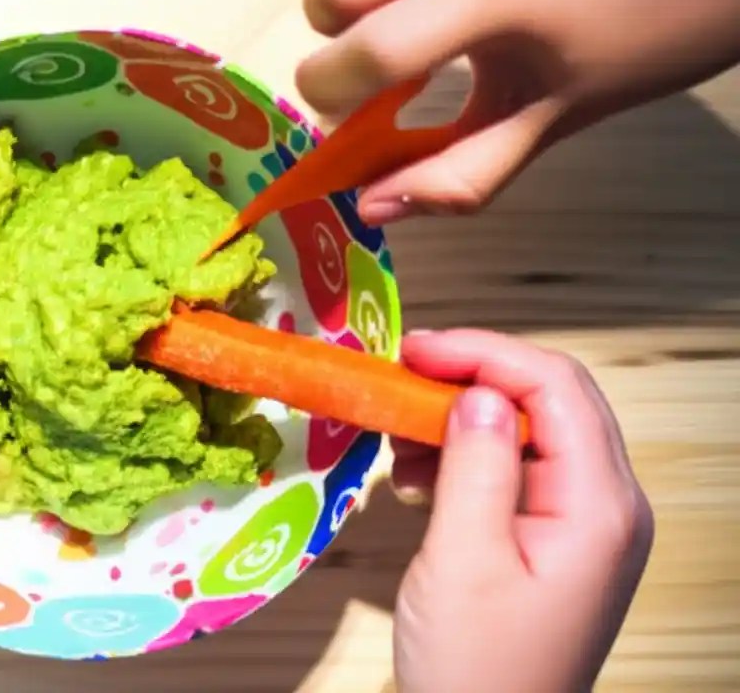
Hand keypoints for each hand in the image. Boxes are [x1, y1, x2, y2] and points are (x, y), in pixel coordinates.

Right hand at [297, 0, 739, 223]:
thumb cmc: (652, 32)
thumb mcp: (560, 115)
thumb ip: (460, 172)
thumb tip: (373, 208)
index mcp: (493, 2)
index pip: (366, 52)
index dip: (329, 97)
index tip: (345, 121)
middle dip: (335, 42)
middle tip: (381, 69)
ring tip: (415, 25)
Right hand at [389, 330, 653, 692]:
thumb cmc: (474, 664)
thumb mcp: (463, 560)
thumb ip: (476, 466)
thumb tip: (478, 392)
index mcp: (599, 506)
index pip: (556, 387)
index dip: (483, 353)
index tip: (411, 351)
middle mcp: (611, 505)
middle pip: (553, 400)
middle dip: (475, 377)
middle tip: (401, 377)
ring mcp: (589, 523)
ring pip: (534, 430)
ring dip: (466, 418)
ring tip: (401, 439)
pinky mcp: (561, 540)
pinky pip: (521, 469)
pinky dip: (469, 457)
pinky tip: (421, 479)